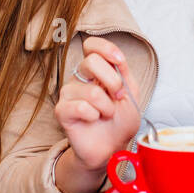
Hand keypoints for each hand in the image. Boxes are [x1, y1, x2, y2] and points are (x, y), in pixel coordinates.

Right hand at [53, 36, 140, 172]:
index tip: (120, 62)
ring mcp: (68, 93)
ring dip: (107, 107)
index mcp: (96, 70)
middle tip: (118, 97)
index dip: (106, 48)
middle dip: (113, 81)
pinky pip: (81, 107)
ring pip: (91, 91)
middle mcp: (80, 78)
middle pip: (91, 61)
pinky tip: (93, 120)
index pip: (92, 45)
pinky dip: (94, 116)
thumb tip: (116, 58)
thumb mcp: (131, 92)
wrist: (112, 147)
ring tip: (106, 114)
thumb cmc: (120, 120)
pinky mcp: (62, 110)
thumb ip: (123, 72)